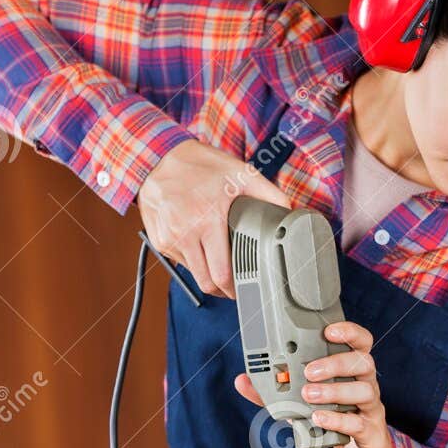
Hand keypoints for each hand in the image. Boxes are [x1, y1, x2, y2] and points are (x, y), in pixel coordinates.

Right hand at [138, 137, 289, 297]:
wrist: (159, 157)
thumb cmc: (201, 164)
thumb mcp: (241, 172)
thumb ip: (269, 194)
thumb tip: (290, 212)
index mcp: (208, 221)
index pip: (221, 274)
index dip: (235, 289)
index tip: (245, 289)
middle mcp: (185, 233)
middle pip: (206, 283)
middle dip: (223, 290)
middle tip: (234, 287)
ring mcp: (168, 238)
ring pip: (192, 273)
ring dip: (206, 272)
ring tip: (217, 260)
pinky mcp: (157, 239)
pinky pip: (178, 260)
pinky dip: (190, 258)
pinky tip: (198, 243)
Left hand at [233, 320, 393, 447]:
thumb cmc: (330, 416)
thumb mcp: (301, 400)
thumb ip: (273, 391)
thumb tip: (242, 381)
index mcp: (351, 369)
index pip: (360, 342)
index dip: (349, 332)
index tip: (328, 331)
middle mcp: (364, 383)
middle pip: (363, 362)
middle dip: (335, 363)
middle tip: (308, 371)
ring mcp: (369, 407)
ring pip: (364, 390)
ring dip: (335, 391)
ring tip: (310, 395)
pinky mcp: (369, 430)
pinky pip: (359, 422)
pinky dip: (337, 420)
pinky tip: (319, 418)